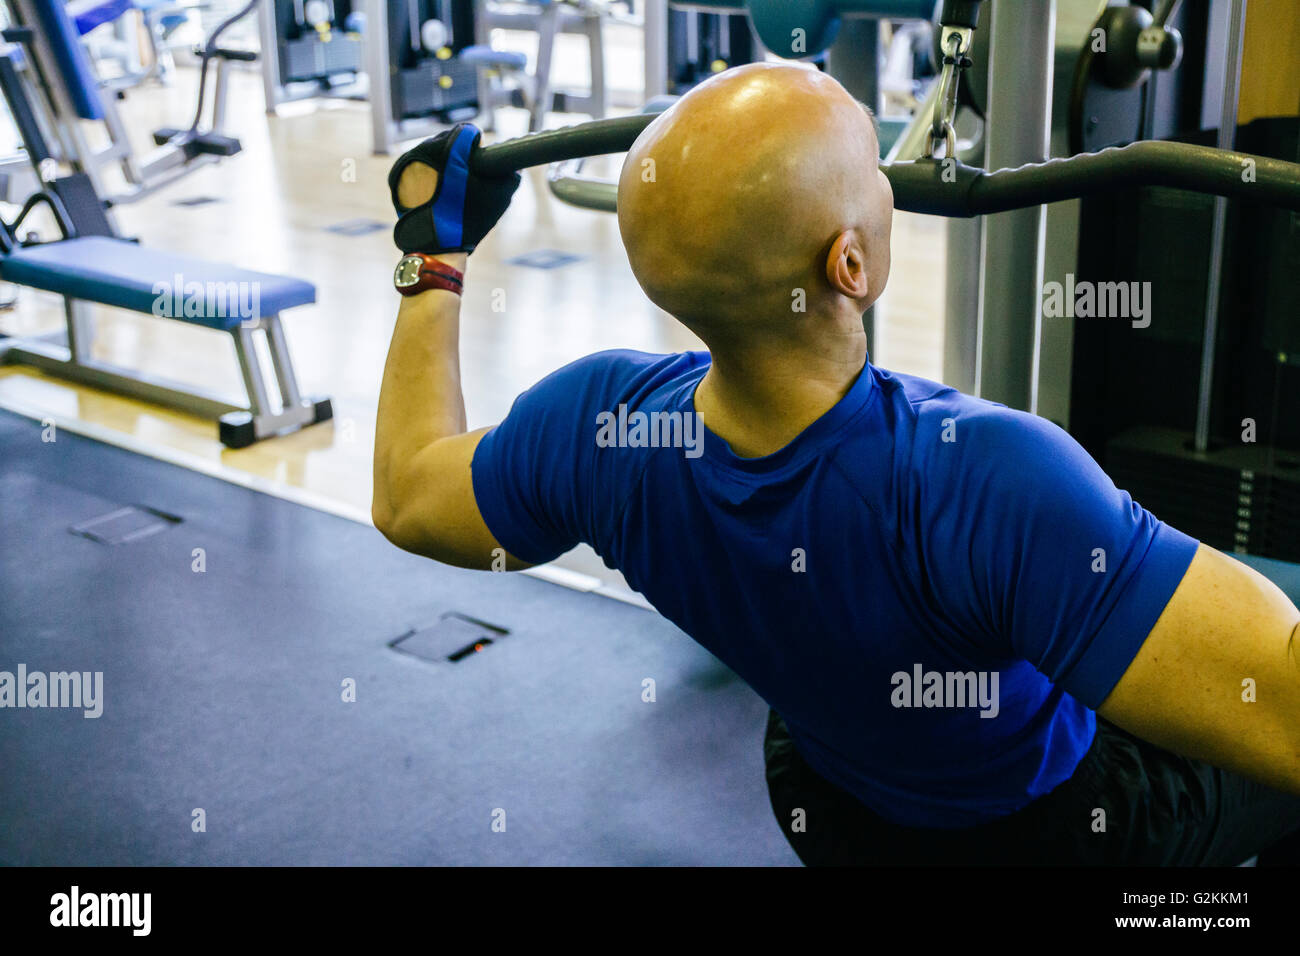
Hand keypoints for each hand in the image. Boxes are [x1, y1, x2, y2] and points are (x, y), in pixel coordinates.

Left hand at [389, 124, 520, 255]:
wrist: (435, 246)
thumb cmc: (468, 222)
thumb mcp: (498, 198)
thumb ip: (510, 176)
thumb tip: (513, 169)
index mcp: (449, 150)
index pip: (468, 132)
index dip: (478, 144)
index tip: (481, 158)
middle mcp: (426, 150)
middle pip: (447, 139)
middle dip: (458, 151)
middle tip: (468, 173)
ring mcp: (409, 163)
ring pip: (430, 150)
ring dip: (442, 159)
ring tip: (452, 183)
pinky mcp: (398, 175)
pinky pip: (417, 165)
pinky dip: (427, 171)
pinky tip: (437, 188)